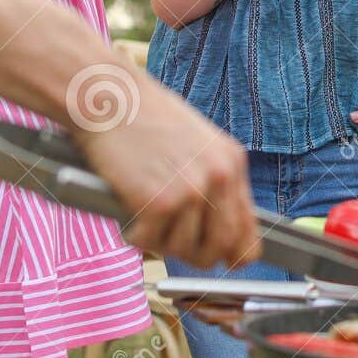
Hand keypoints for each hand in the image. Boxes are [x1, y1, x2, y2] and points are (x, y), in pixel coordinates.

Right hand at [74, 77, 259, 268]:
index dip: (235, 253)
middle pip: (220, 247)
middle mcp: (218, 178)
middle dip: (195, 255)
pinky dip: (135, 233)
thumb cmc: (143, 116)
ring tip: (143, 213)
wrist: (109, 98)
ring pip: (182, 249)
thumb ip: (210, 180)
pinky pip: (150, 241)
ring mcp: (190, 191)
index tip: (223, 260)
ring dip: (159, 240)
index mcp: (231, 162)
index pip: (249, 229)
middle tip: (171, 242)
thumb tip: (215, 226)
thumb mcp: (196, 143)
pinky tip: (128, 209)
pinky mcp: (159, 202)